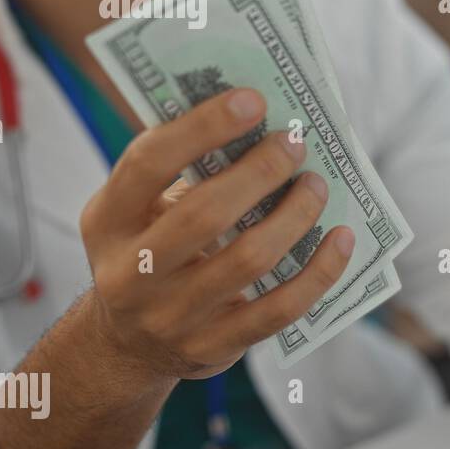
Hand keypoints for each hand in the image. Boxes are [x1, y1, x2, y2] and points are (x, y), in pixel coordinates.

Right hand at [78, 88, 354, 379]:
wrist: (127, 345)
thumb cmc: (151, 250)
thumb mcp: (140, 212)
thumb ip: (182, 171)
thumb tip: (259, 119)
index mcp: (108, 221)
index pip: (148, 163)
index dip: (202, 127)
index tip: (252, 100)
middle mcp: (130, 272)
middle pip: (205, 214)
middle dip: (260, 171)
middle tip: (295, 142)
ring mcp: (171, 317)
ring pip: (249, 260)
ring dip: (296, 215)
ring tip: (316, 186)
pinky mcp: (213, 348)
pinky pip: (279, 310)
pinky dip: (319, 271)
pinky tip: (341, 239)